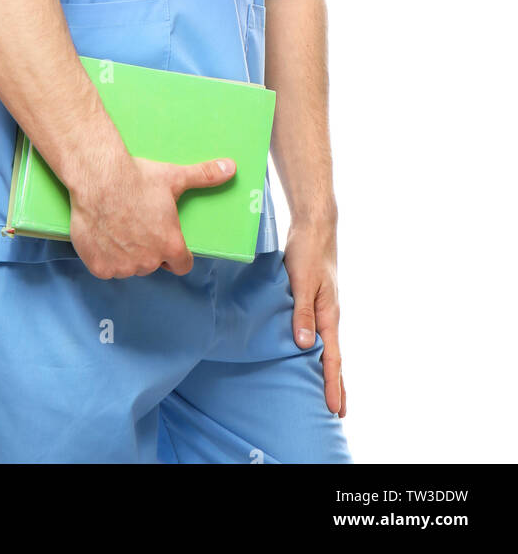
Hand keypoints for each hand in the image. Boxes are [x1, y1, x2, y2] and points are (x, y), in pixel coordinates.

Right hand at [69, 155, 236, 279]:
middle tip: (137, 224)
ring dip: (126, 255)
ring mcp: (123, 267)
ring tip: (118, 227)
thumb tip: (231, 166)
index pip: (182, 265)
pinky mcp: (99, 268)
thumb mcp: (174, 177)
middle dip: (148, 249)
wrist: (97, 179)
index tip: (165, 237)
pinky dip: (104, 257)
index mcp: (170, 246)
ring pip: (129, 267)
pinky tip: (102, 235)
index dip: (176, 252)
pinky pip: (106, 268)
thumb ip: (204, 176)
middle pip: (153, 264)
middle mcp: (149, 262)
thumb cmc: (137, 179)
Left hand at [283, 218, 345, 417]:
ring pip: (327, 346)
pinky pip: (319, 332)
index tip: (334, 409)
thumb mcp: (302, 281)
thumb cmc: (307, 252)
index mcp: (329, 315)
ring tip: (326, 389)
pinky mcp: (315, 300)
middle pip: (334, 357)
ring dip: (328, 369)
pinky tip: (309, 352)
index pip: (332, 358)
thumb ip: (302, 312)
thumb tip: (303, 346)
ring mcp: (324, 308)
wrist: (315, 226)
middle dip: (337, 384)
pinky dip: (318, 349)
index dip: (332, 384)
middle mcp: (329, 315)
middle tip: (337, 412)